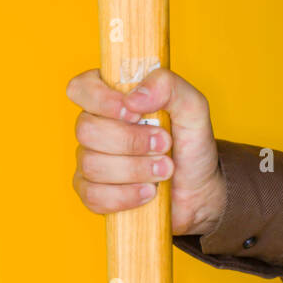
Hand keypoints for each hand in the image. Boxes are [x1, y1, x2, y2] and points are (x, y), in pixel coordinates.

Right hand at [66, 67, 225, 236]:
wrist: (200, 190)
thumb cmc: (191, 144)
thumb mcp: (193, 108)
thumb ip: (168, 86)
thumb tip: (133, 98)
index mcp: (113, 96)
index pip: (81, 88)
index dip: (102, 100)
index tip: (135, 113)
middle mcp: (96, 125)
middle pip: (86, 129)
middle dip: (131, 141)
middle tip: (164, 145)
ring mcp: (90, 159)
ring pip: (91, 164)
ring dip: (135, 169)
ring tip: (165, 169)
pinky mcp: (92, 192)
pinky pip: (92, 195)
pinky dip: (126, 195)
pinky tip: (148, 191)